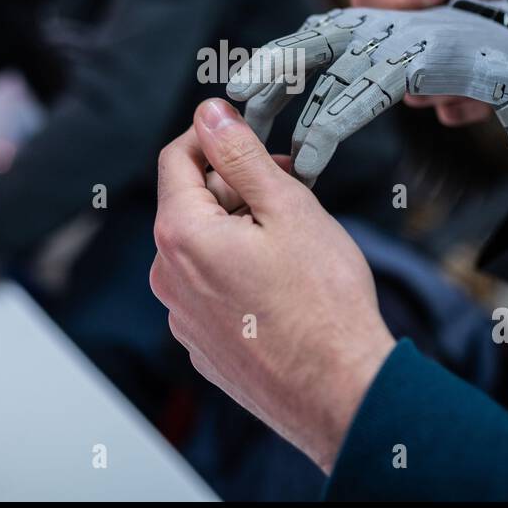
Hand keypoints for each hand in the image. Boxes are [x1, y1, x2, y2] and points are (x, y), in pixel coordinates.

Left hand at [151, 99, 395, 472]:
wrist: (339, 392)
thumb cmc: (322, 304)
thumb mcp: (288, 208)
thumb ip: (241, 156)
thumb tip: (210, 115)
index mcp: (182, 236)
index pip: (176, 159)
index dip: (214, 136)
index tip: (248, 133)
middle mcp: (168, 278)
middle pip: (191, 205)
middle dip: (235, 187)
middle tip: (290, 188)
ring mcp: (183, 318)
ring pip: (204, 248)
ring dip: (240, 231)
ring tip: (293, 242)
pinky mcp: (202, 346)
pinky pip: (212, 289)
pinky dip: (240, 272)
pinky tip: (283, 285)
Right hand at [350, 0, 507, 125]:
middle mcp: (412, 29)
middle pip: (382, 52)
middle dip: (415, 54)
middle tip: (452, 44)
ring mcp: (432, 64)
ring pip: (414, 90)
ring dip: (444, 84)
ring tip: (480, 64)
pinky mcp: (458, 92)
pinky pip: (449, 112)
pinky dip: (469, 105)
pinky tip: (493, 87)